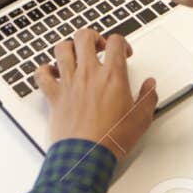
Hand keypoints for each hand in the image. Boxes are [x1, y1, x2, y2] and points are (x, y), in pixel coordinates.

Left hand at [38, 29, 157, 158]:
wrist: (86, 156)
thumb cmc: (111, 139)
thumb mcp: (141, 119)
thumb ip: (148, 98)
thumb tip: (150, 86)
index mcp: (112, 76)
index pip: (115, 41)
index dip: (121, 42)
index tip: (123, 51)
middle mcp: (89, 74)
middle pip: (84, 36)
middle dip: (92, 36)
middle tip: (98, 46)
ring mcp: (69, 83)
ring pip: (61, 49)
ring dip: (68, 47)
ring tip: (75, 55)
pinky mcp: (54, 96)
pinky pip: (41, 74)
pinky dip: (44, 70)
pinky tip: (51, 73)